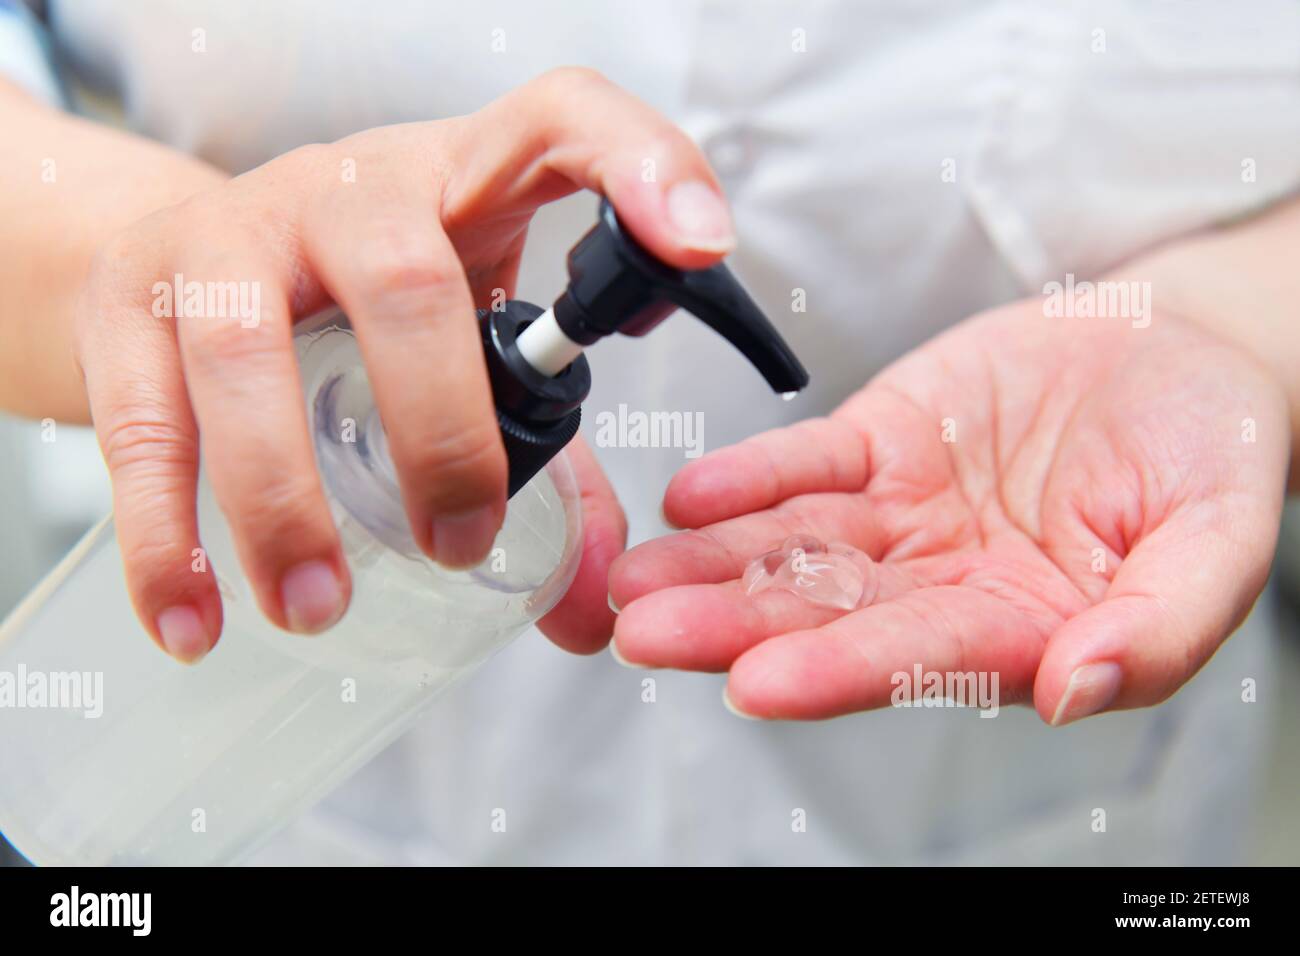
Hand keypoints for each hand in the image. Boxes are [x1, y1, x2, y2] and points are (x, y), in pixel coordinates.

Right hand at [75, 69, 731, 660]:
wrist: (191, 252)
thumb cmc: (364, 303)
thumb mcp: (469, 343)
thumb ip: (548, 465)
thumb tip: (587, 606)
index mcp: (463, 184)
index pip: (564, 123)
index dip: (642, 165)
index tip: (698, 247)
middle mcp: (350, 188)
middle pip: (409, 282)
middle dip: (444, 432)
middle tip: (459, 544)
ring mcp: (230, 230)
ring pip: (251, 349)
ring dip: (285, 500)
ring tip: (318, 610)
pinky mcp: (131, 292)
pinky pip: (140, 420)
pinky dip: (166, 535)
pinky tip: (195, 617)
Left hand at [608, 302, 1289, 723]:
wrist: (1184, 353)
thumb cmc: (1215, 455)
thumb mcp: (1220, 543)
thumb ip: (1158, 627)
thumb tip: (1078, 692)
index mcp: (1018, 627)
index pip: (918, 658)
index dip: (841, 671)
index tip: (756, 685)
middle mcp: (942, 583)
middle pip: (827, 612)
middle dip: (733, 625)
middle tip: (646, 634)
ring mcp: (904, 515)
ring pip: (796, 546)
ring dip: (712, 560)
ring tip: (635, 579)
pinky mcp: (880, 444)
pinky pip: (808, 464)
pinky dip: (752, 478)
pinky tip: (692, 496)